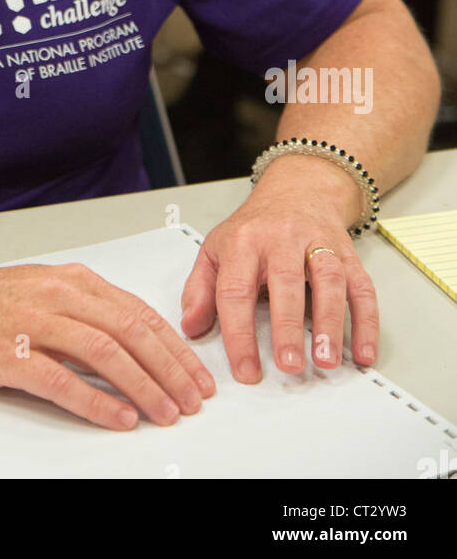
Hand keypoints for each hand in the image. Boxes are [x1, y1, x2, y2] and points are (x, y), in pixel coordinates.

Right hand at [0, 258, 215, 429]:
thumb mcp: (41, 291)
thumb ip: (84, 310)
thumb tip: (132, 342)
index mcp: (71, 280)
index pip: (138, 312)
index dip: (174, 346)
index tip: (196, 373)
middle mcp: (57, 295)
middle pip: (130, 331)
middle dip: (169, 368)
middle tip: (193, 399)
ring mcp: (33, 322)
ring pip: (105, 352)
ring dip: (143, 386)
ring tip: (166, 412)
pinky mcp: (9, 352)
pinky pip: (62, 379)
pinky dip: (96, 401)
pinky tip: (118, 418)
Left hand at [180, 172, 378, 380]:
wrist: (297, 189)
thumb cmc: (254, 228)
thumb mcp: (216, 249)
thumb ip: (200, 289)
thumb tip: (191, 327)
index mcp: (244, 241)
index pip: (236, 288)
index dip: (239, 332)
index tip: (246, 369)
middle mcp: (282, 239)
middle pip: (285, 280)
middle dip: (287, 326)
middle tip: (288, 365)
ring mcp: (318, 243)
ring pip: (328, 279)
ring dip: (330, 322)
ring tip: (326, 360)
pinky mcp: (347, 254)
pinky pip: (362, 286)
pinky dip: (367, 321)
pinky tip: (364, 351)